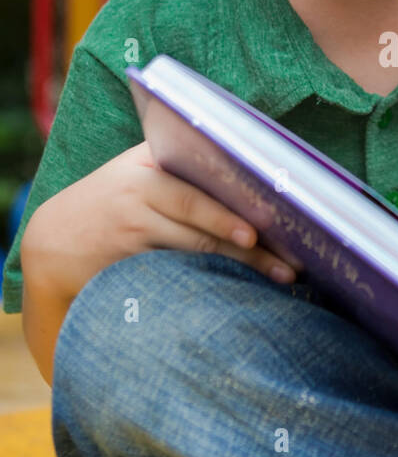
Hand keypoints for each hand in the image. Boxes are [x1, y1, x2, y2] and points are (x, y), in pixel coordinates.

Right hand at [23, 140, 302, 304]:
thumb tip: (252, 170)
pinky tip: (242, 291)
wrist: (51, 242)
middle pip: (201, 228)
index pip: (192, 191)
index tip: (258, 232)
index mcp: (147, 166)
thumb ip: (181, 164)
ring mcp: (130, 235)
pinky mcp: (126, 270)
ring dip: (239, 268)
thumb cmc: (113, 199)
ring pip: (194, 255)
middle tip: (287, 265)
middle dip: (249, 249)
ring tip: (279, 277)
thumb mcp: (136, 170)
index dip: (225, 213)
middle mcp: (137, 197)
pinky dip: (210, 284)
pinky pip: (177, 277)